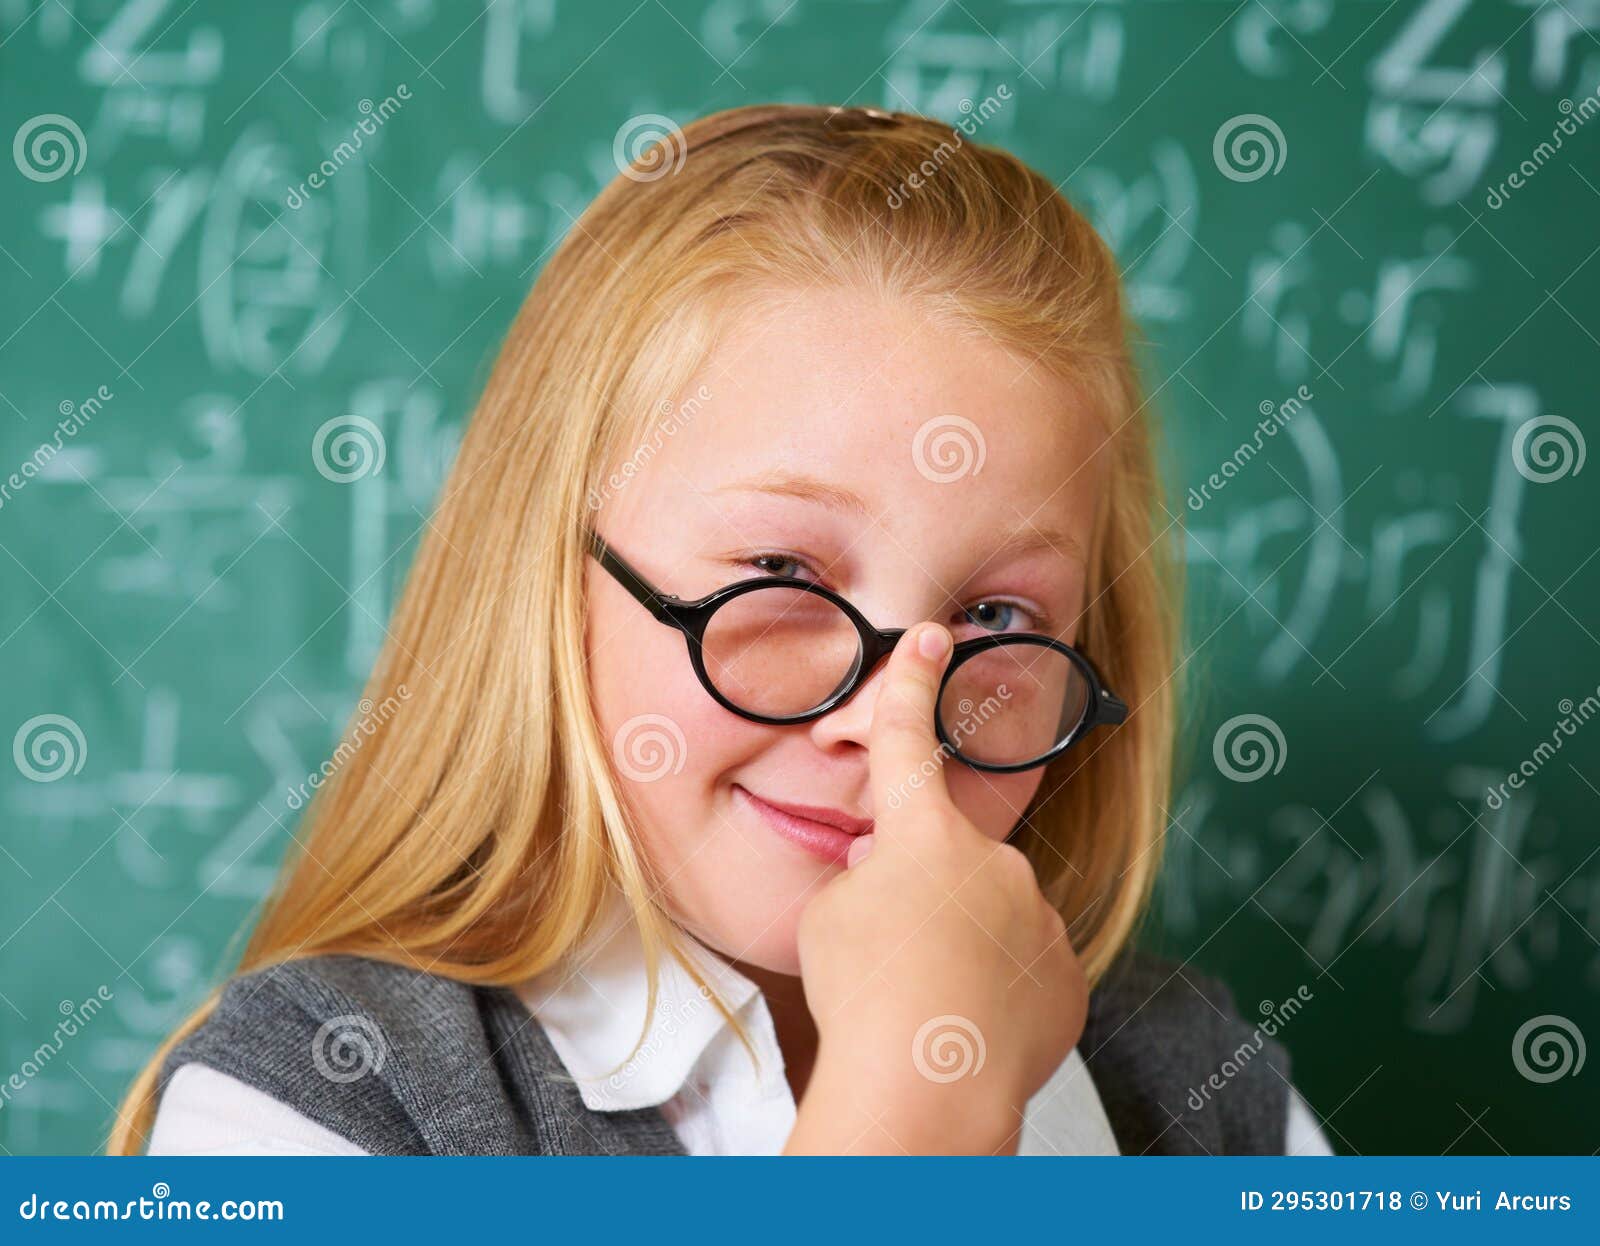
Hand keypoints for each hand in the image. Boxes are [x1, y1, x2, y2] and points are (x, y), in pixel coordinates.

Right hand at [784, 623, 1087, 1154]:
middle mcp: (993, 861)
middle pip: (950, 866)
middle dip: (925, 898)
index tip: (929, 638)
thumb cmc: (863, 995)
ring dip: (962, 950)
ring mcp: (1038, 918)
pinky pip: (1025, 971)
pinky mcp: (1066, 978)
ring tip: (928, 1006)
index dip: (912, 683)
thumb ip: (867, 878)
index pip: (906, 741)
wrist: (926, 1088)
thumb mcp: (831, 916)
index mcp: (923, 833)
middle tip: (894, 957)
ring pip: (993, 921)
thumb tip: (894, 883)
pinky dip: (997, 995)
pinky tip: (968, 1028)